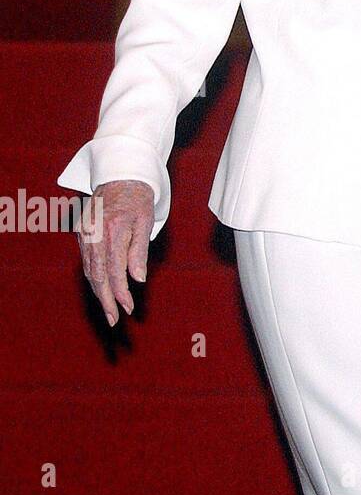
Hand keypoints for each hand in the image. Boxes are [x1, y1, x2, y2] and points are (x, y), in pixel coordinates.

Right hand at [78, 180, 153, 326]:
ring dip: (99, 292)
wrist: (119, 175)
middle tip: (114, 320)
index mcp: (113, 230)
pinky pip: (87, 261)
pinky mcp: (82, 233)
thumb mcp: (145, 221)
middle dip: (106, 300)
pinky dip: (94, 278)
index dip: (121, 292)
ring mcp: (85, 234)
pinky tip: (102, 290)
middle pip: (98, 275)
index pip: (115, 269)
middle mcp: (95, 234)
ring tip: (109, 311)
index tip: (128, 308)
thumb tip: (137, 279)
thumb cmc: (138, 198)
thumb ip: (139, 251)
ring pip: (89, 270)